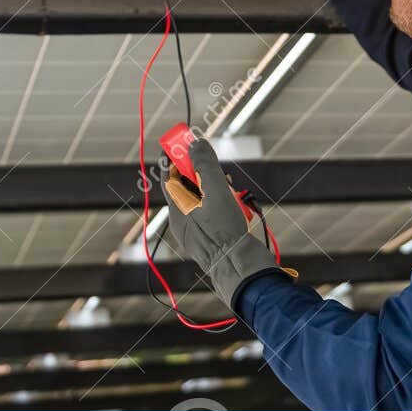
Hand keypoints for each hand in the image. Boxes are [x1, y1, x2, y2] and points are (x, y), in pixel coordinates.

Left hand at [162, 139, 292, 313]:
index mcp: (176, 210)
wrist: (242, 269)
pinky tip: (237, 202)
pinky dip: (224, 202)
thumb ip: (204, 166)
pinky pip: (214, 212)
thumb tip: (195, 143)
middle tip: (215, 165)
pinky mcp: (215, 237)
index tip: (186, 142)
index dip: (176, 157)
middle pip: (187, 186)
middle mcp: (184, 221)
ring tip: (229, 185)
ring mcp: (199, 230)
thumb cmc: (224, 232)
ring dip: (215, 187)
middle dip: (201, 172)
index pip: (169, 176)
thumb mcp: (214, 191)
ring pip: (203, 199)